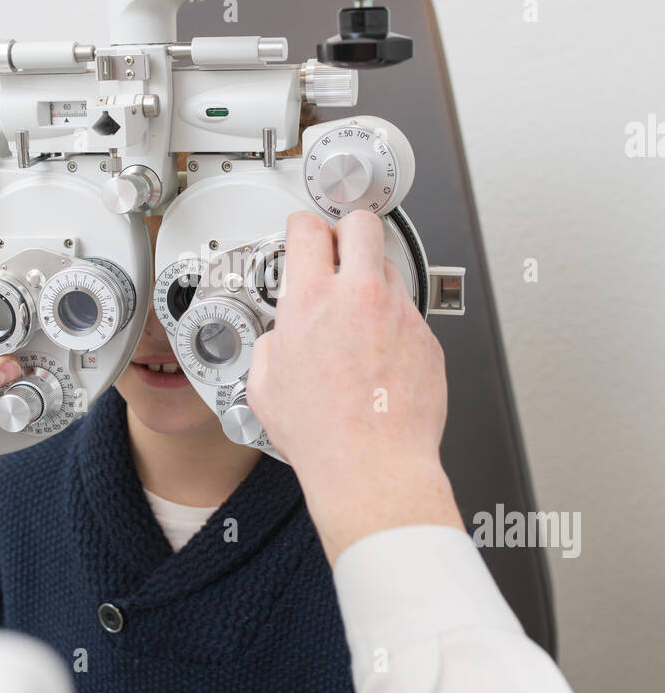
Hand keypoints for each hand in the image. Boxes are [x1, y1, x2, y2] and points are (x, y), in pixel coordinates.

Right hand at [247, 210, 462, 564]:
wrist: (372, 467)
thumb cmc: (323, 436)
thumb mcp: (266, 386)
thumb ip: (273, 344)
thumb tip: (281, 336)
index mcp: (311, 302)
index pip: (308, 228)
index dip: (303, 227)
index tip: (306, 235)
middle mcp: (358, 298)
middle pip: (362, 225)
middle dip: (349, 231)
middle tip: (342, 249)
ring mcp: (399, 314)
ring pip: (390, 268)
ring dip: (373, 281)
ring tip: (361, 316)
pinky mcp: (426, 338)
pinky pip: (410, 313)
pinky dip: (395, 325)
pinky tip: (382, 357)